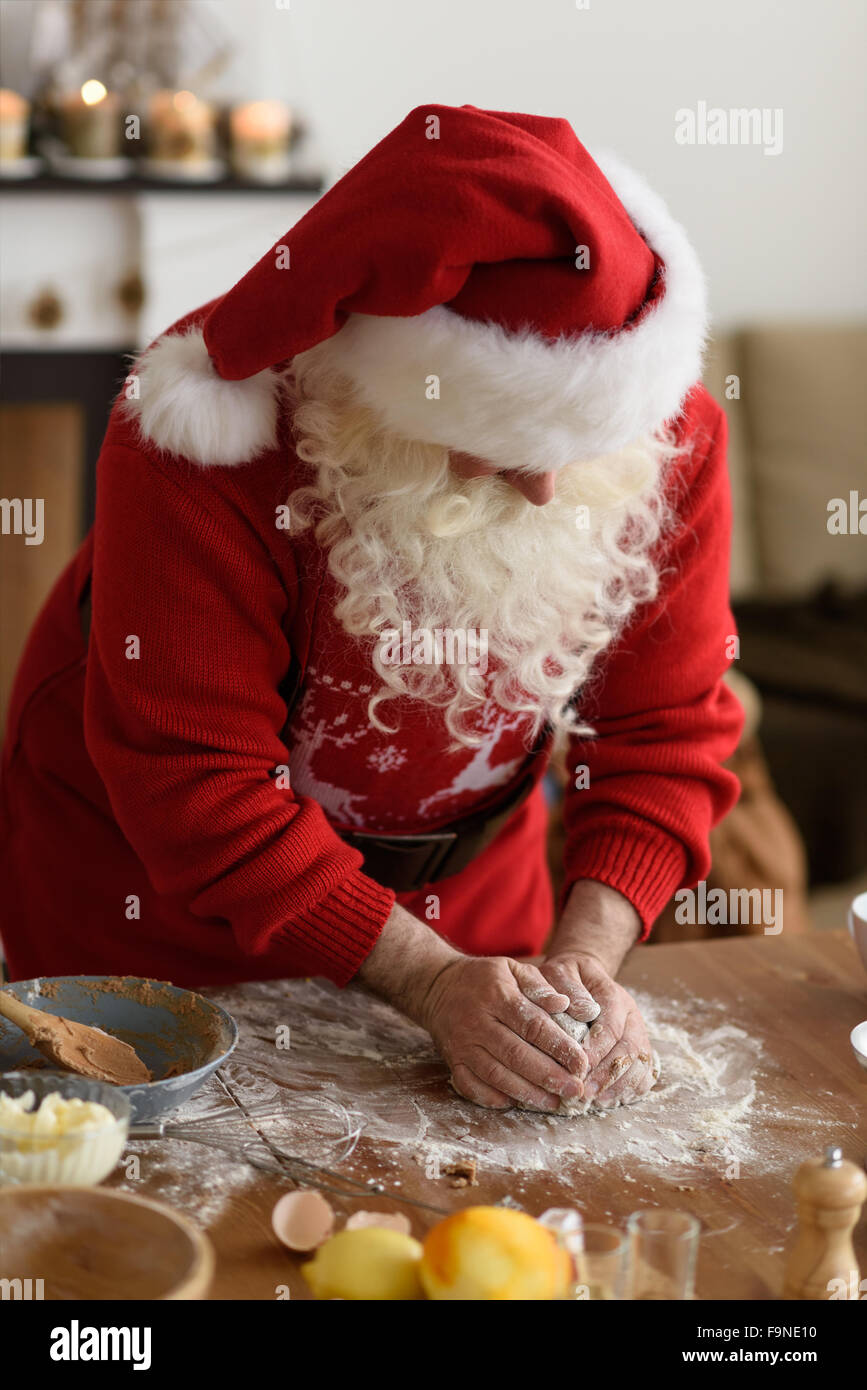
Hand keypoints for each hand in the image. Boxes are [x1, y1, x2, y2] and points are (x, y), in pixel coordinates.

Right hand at [418, 955, 591, 1111]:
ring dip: (526, 1092)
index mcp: (497, 995)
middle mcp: (478, 1022)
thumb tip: (565, 1004)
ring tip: (553, 1102)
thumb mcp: (512, 968)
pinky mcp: (452, 1060)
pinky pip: (470, 1085)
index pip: (532, 1024)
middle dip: (549, 1076)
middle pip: (516, 1054)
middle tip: (575, 1090)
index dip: (559, 1046)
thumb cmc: (485, 978)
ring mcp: (463, 1044)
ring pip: (496, 1074)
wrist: (438, 985)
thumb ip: (539, 985)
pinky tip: (515, 1103)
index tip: (581, 1063)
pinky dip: (492, 1098)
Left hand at [536, 952, 656, 1105]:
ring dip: (619, 1086)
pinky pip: (644, 1073)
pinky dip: (630, 1090)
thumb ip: (570, 987)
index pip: (611, 1026)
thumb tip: (584, 1010)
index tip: (578, 1069)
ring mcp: (638, 1032)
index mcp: (614, 996)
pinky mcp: (638, 1048)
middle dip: (607, 1075)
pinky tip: (608, 1100)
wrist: (585, 977)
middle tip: (585, 1093)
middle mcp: (631, 1015)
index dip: (597, 1050)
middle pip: (629, 1049)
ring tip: (596, 1101)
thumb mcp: (562, 972)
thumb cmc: (568, 977)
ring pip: (640, 1064)